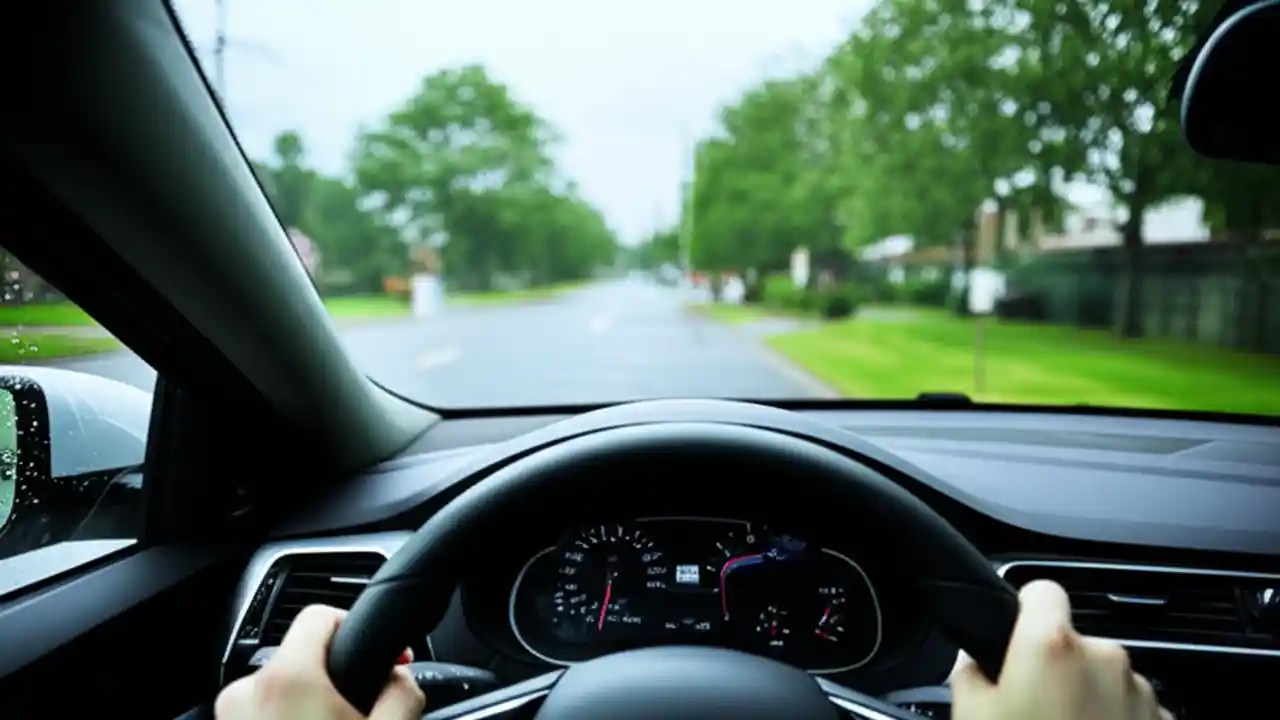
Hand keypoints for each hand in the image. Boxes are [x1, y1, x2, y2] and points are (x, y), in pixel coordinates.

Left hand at [215, 605, 424, 719]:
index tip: (379, 657)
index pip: (319, 615)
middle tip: (360, 711)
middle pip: (302, 656)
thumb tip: (401, 678)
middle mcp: (245, 693)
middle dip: (334, 677)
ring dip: (310, 704)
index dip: (355, 628)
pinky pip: (263, 714)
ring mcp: (227, 717)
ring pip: (282, 689)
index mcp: (286, 681)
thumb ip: (401, 693)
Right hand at [952, 580, 1172, 719]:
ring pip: (1104, 678)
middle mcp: (1104, 658)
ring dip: (1087, 699)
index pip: (1041, 590)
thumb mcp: (969, 717)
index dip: (1024, 610)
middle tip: (1030, 710)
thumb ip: (971, 676)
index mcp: (1051, 645)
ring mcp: (1141, 693)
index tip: (1014, 637)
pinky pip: (1130, 710)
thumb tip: (978, 665)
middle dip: (1054, 668)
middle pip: (1073, 643)